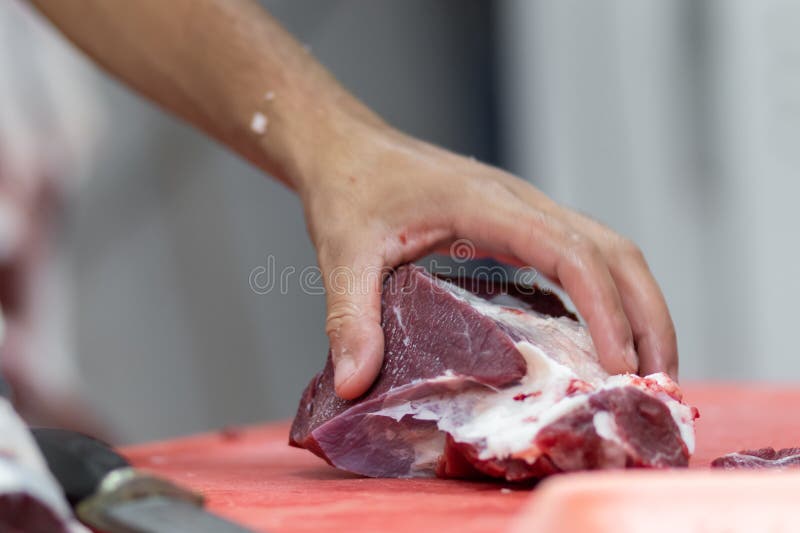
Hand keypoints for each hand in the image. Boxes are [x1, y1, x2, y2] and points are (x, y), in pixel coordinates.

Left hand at [298, 119, 677, 399]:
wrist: (349, 148)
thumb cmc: (350, 189)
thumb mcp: (343, 254)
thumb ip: (350, 317)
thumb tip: (354, 385)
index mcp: (486, 205)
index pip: (571, 252)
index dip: (605, 309)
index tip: (619, 366)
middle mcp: (520, 203)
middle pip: (614, 250)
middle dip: (647, 314)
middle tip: (659, 380)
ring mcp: (525, 210)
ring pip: (610, 250)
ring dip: (639, 305)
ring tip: (649, 367)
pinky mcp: (520, 224)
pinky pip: (583, 255)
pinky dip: (608, 297)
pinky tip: (604, 339)